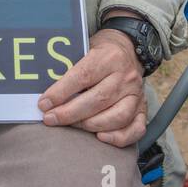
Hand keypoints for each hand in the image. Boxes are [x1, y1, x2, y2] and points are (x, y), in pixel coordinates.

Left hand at [37, 25, 145, 147]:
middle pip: (98, 100)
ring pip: (117, 116)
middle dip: (70, 113)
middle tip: (50, 120)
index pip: (83, 76)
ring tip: (71, 126)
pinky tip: (100, 138)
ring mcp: (136, 94)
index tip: (44, 104)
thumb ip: (69, 68)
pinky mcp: (143, 108)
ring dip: (90, 125)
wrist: (129, 48)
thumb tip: (47, 94)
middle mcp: (125, 76)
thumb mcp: (84, 49)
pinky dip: (119, 137)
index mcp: (109, 57)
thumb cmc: (100, 52)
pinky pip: (136, 129)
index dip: (61, 92)